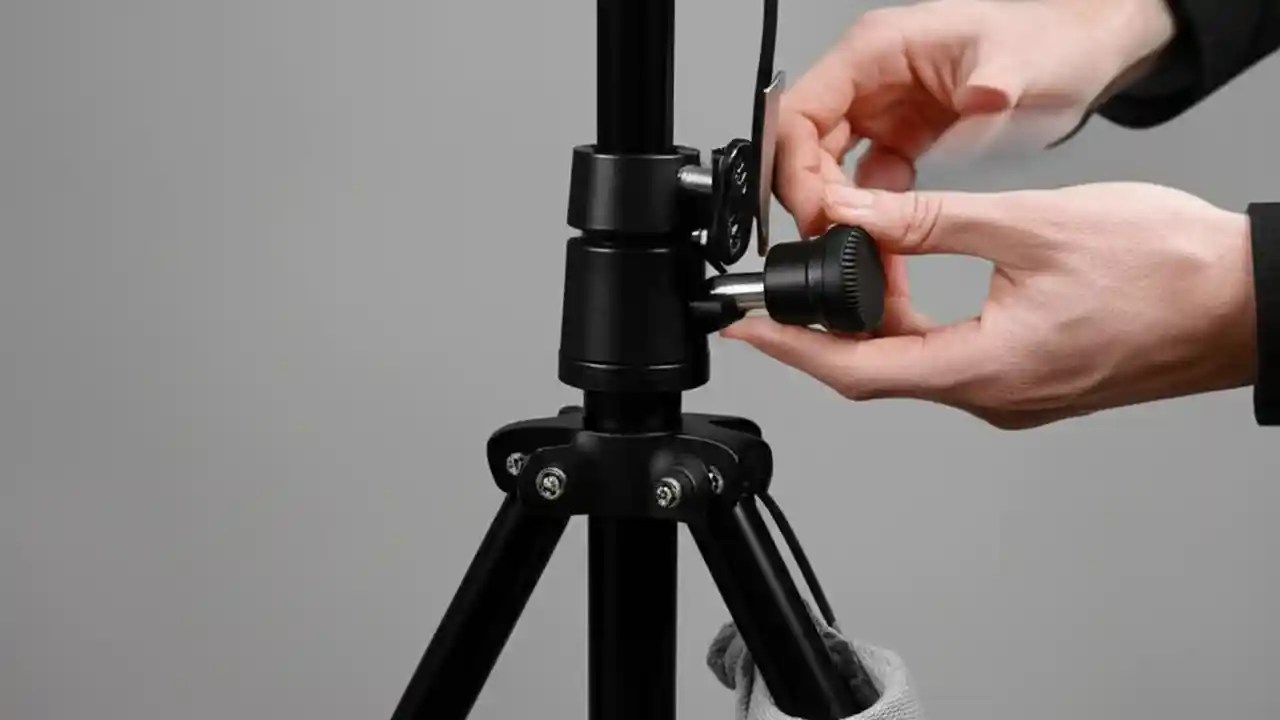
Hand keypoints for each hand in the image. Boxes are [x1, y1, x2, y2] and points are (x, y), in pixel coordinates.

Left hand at [725, 183, 1256, 428]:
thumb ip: (934, 223)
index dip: (793, 352)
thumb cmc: (1169, 269)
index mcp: (988, 369)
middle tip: (794, 286)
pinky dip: (920, 327)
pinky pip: (954, 362)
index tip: (748, 331)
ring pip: (917, 367)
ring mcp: (1016, 396)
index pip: (858, 373)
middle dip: (827, 330)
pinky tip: (916, 285)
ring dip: (878, 323)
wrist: (1248, 303)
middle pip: (879, 375)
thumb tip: (860, 218)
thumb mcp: (1033, 226)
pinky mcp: (1034, 382)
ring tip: (859, 265)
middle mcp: (996, 397)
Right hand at [777, 0, 1176, 232]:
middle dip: (809, 195)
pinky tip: (886, 234)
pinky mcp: (898, 133)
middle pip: (802, 143)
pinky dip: (867, 209)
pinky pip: (862, 177)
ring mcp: (880, 106)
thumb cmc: (1051, 39)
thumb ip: (996, 82)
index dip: (794, 167)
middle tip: (831, 237)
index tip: (814, 212)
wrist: (1082, 51)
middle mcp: (869, 77)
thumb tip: (981, 97)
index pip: (800, 112)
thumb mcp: (1023, 62)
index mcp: (877, 49)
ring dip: (834, 206)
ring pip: (824, 163)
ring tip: (856, 242)